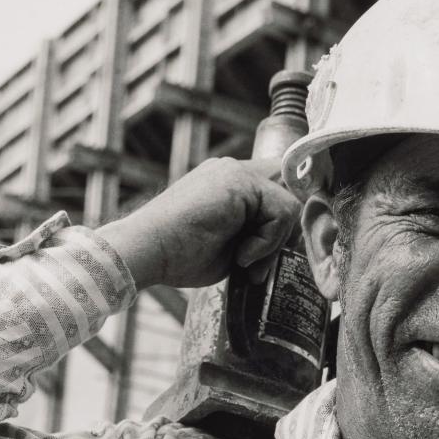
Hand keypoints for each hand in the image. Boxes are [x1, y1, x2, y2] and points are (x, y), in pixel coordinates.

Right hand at [100, 157, 300, 289]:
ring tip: (242, 262)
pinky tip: (240, 254)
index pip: (275, 188)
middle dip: (281, 236)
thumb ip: (257, 236)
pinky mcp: (240, 180)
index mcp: (227, 185)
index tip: (272, 252)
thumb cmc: (179, 257)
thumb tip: (291, 241)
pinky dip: (267, 242)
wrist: (147, 252)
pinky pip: (281, 211)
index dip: (283, 220)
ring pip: (287, 206)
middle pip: (287, 195)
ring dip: (272, 244)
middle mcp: (232, 170)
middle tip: (254, 268)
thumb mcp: (229, 246)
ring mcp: (235, 171)